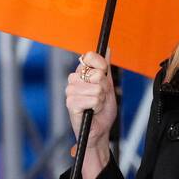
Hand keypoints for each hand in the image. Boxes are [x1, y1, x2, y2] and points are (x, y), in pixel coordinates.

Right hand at [64, 50, 116, 178]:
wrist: (100, 130)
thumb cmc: (102, 109)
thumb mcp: (108, 85)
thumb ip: (105, 67)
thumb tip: (108, 48)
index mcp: (81, 74)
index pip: (89, 57)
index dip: (101, 66)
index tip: (103, 77)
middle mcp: (73, 81)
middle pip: (96, 74)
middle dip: (104, 88)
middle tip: (100, 97)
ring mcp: (70, 92)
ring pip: (95, 88)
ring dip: (101, 99)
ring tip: (96, 106)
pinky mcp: (70, 104)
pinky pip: (91, 99)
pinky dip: (96, 106)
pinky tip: (92, 111)